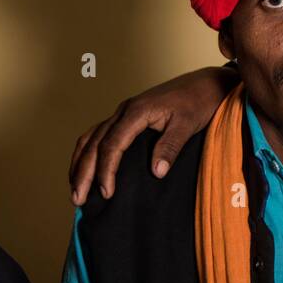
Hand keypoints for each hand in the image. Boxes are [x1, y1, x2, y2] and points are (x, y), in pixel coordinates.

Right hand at [69, 66, 238, 203]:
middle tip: (79, 199)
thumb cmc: (199, 101)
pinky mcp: (127, 116)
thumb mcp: (189, 124)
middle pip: (93, 143)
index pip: (111, 145)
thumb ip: (171, 146)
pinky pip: (99, 134)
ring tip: (76, 188)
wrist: (207, 83)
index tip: (107, 193)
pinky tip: (88, 168)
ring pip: (90, 138)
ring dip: (80, 163)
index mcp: (136, 111)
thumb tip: (156, 172)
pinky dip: (88, 152)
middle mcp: (124, 110)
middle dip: (83, 172)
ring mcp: (123, 112)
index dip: (106, 170)